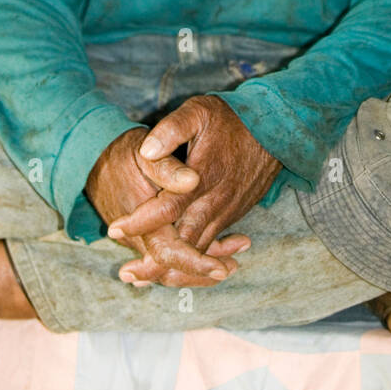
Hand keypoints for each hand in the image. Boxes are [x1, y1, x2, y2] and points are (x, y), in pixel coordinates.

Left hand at [108, 96, 279, 281]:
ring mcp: (226, 212)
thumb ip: (172, 129)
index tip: (114, 228)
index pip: (167, 209)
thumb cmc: (232, 119)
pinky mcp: (233, 215)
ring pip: (198, 251)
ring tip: (141, 277)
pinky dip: (192, 262)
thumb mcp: (199, 112)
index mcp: (203, 178)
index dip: (140, 222)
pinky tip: (174, 269)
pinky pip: (211, 246)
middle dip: (154, 262)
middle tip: (126, 274)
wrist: (276, 130)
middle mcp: (215, 202)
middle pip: (183, 244)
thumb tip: (147, 150)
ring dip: (172, 268)